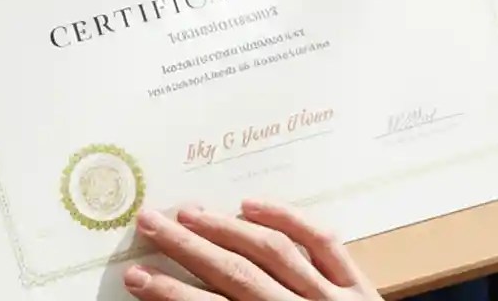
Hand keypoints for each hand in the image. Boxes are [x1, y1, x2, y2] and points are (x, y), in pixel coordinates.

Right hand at [123, 200, 381, 300]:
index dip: (170, 293)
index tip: (136, 277)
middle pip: (236, 272)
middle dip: (187, 246)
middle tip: (149, 223)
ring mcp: (336, 298)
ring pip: (273, 250)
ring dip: (226, 228)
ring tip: (188, 212)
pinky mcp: (361, 288)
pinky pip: (323, 243)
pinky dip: (288, 218)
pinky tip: (251, 205)